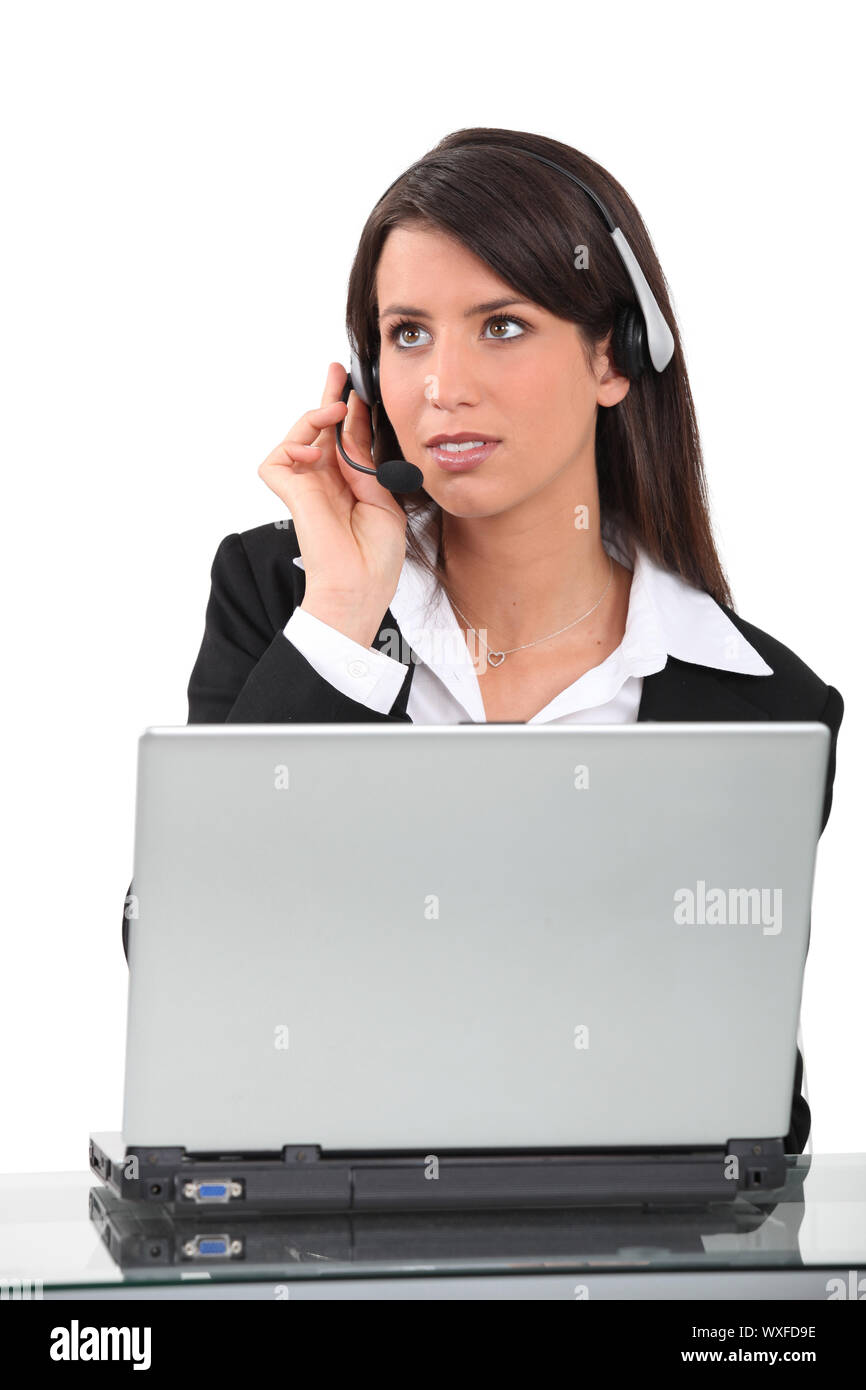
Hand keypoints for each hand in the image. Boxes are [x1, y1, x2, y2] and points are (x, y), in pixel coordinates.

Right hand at [258, 362, 408, 637]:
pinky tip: (312, 449)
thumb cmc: (377, 557)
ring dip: (314, 415)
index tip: (358, 388)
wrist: (361, 587)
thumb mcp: (383, 499)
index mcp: (350, 485)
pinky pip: (277, 459)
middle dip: (328, 397)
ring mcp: (306, 487)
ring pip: (299, 436)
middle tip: (336, 370)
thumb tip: (351, 428)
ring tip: (335, 408)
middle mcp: (327, 481)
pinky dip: (291, 445)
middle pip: (321, 429)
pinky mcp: (290, 494)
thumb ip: (365, 464)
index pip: (346, 439)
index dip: (351, 413)